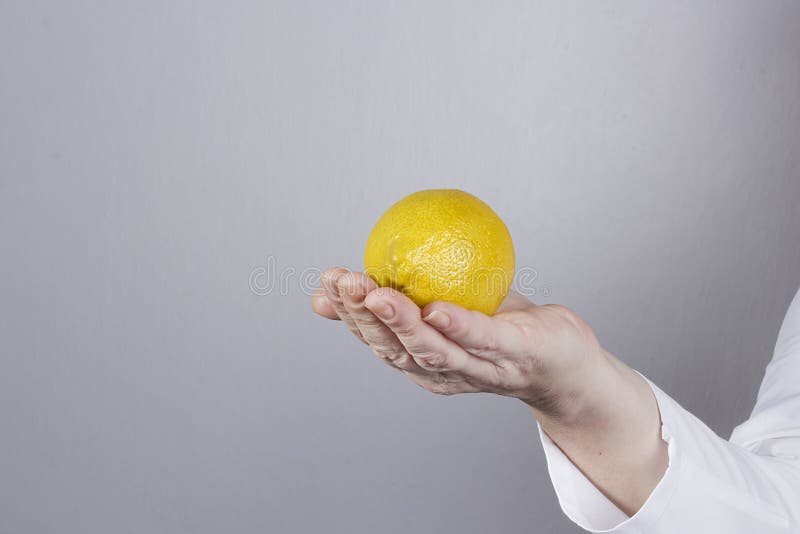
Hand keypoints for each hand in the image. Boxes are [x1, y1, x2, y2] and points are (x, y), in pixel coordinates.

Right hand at [311, 267, 603, 415]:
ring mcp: (477, 369)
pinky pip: (481, 340)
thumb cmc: (504, 329)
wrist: (566, 363)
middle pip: (394, 348)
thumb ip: (414, 296)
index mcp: (422, 362)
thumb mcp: (452, 307)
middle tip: (342, 282)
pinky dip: (457, 327)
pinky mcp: (512, 357)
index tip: (323, 288)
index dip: (345, 316)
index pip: (376, 339)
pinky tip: (435, 309)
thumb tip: (375, 267)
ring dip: (398, 322)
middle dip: (362, 316)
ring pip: (430, 349)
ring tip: (374, 293)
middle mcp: (443, 373)